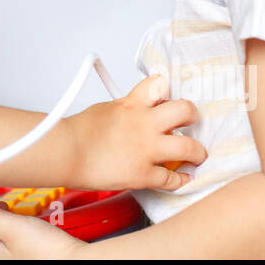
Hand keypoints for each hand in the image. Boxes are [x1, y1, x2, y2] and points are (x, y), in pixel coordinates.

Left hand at [0, 199, 85, 259]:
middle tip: (4, 217)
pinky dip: (15, 241)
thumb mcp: (13, 227)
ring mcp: (11, 264)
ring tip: (19, 224)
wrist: (79, 263)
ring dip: (2, 232)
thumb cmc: (49, 252)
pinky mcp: (25, 261)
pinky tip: (29, 235)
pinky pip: (11, 252)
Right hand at [70, 74, 205, 190]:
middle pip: (185, 110)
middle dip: (192, 115)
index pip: (160, 85)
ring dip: (197, 151)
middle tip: (192, 121)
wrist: (66, 152)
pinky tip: (185, 178)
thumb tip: (134, 111)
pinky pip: (172, 178)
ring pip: (188, 147)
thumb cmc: (78, 132)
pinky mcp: (144, 174)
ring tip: (198, 154)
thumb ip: (125, 108)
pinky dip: (182, 179)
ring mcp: (147, 150)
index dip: (168, 90)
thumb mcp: (105, 108)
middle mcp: (144, 124)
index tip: (171, 97)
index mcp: (132, 104)